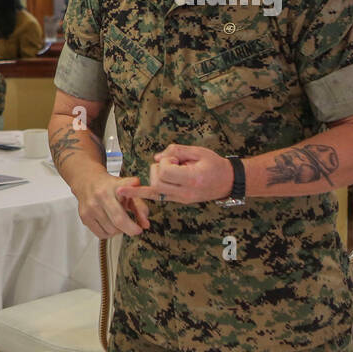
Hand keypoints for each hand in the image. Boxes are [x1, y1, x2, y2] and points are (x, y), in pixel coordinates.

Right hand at [72, 172, 150, 238]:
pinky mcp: (84, 216)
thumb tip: (145, 224)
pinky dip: (109, 233)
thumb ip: (139, 206)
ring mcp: (91, 207)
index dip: (135, 214)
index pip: (126, 198)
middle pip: (118, 220)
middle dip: (131, 229)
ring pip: (111, 230)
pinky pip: (101, 234)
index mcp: (114, 187)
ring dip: (119, 230)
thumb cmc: (109, 186)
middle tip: (136, 230)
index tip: (141, 226)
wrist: (87, 181)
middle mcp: (101, 196)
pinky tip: (110, 225)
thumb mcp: (128, 191)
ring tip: (120, 222)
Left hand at [118, 144, 232, 205]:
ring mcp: (180, 199)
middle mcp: (185, 192)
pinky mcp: (177, 200)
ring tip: (172, 169)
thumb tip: (157, 157)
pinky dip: (140, 193)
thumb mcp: (199, 151)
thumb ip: (176, 151)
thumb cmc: (215, 165)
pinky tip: (124, 191)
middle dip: (158, 168)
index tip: (174, 158)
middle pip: (157, 181)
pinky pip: (155, 197)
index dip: (165, 161)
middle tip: (173, 163)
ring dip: (155, 176)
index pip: (165, 171)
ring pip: (154, 189)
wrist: (228, 182)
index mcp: (192, 179)